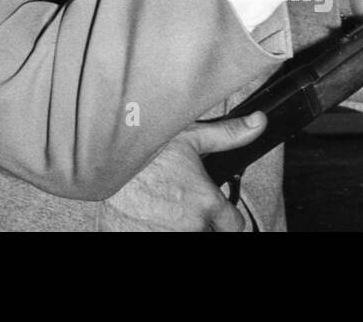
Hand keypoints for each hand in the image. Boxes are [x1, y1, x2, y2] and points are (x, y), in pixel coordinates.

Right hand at [99, 113, 265, 231]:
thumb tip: (259, 122)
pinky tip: (145, 214)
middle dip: (199, 221)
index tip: (212, 206)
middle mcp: (192, 225)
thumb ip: (228, 134)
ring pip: (184, 235)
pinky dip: (153, 229)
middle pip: (208, 232)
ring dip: (175, 226)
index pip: (235, 225)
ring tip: (160, 206)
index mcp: (208, 202)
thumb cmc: (146, 148)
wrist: (104, 160)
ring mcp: (167, 236)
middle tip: (179, 202)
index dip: (225, 216)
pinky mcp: (141, 239)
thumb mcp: (190, 136)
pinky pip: (157, 237)